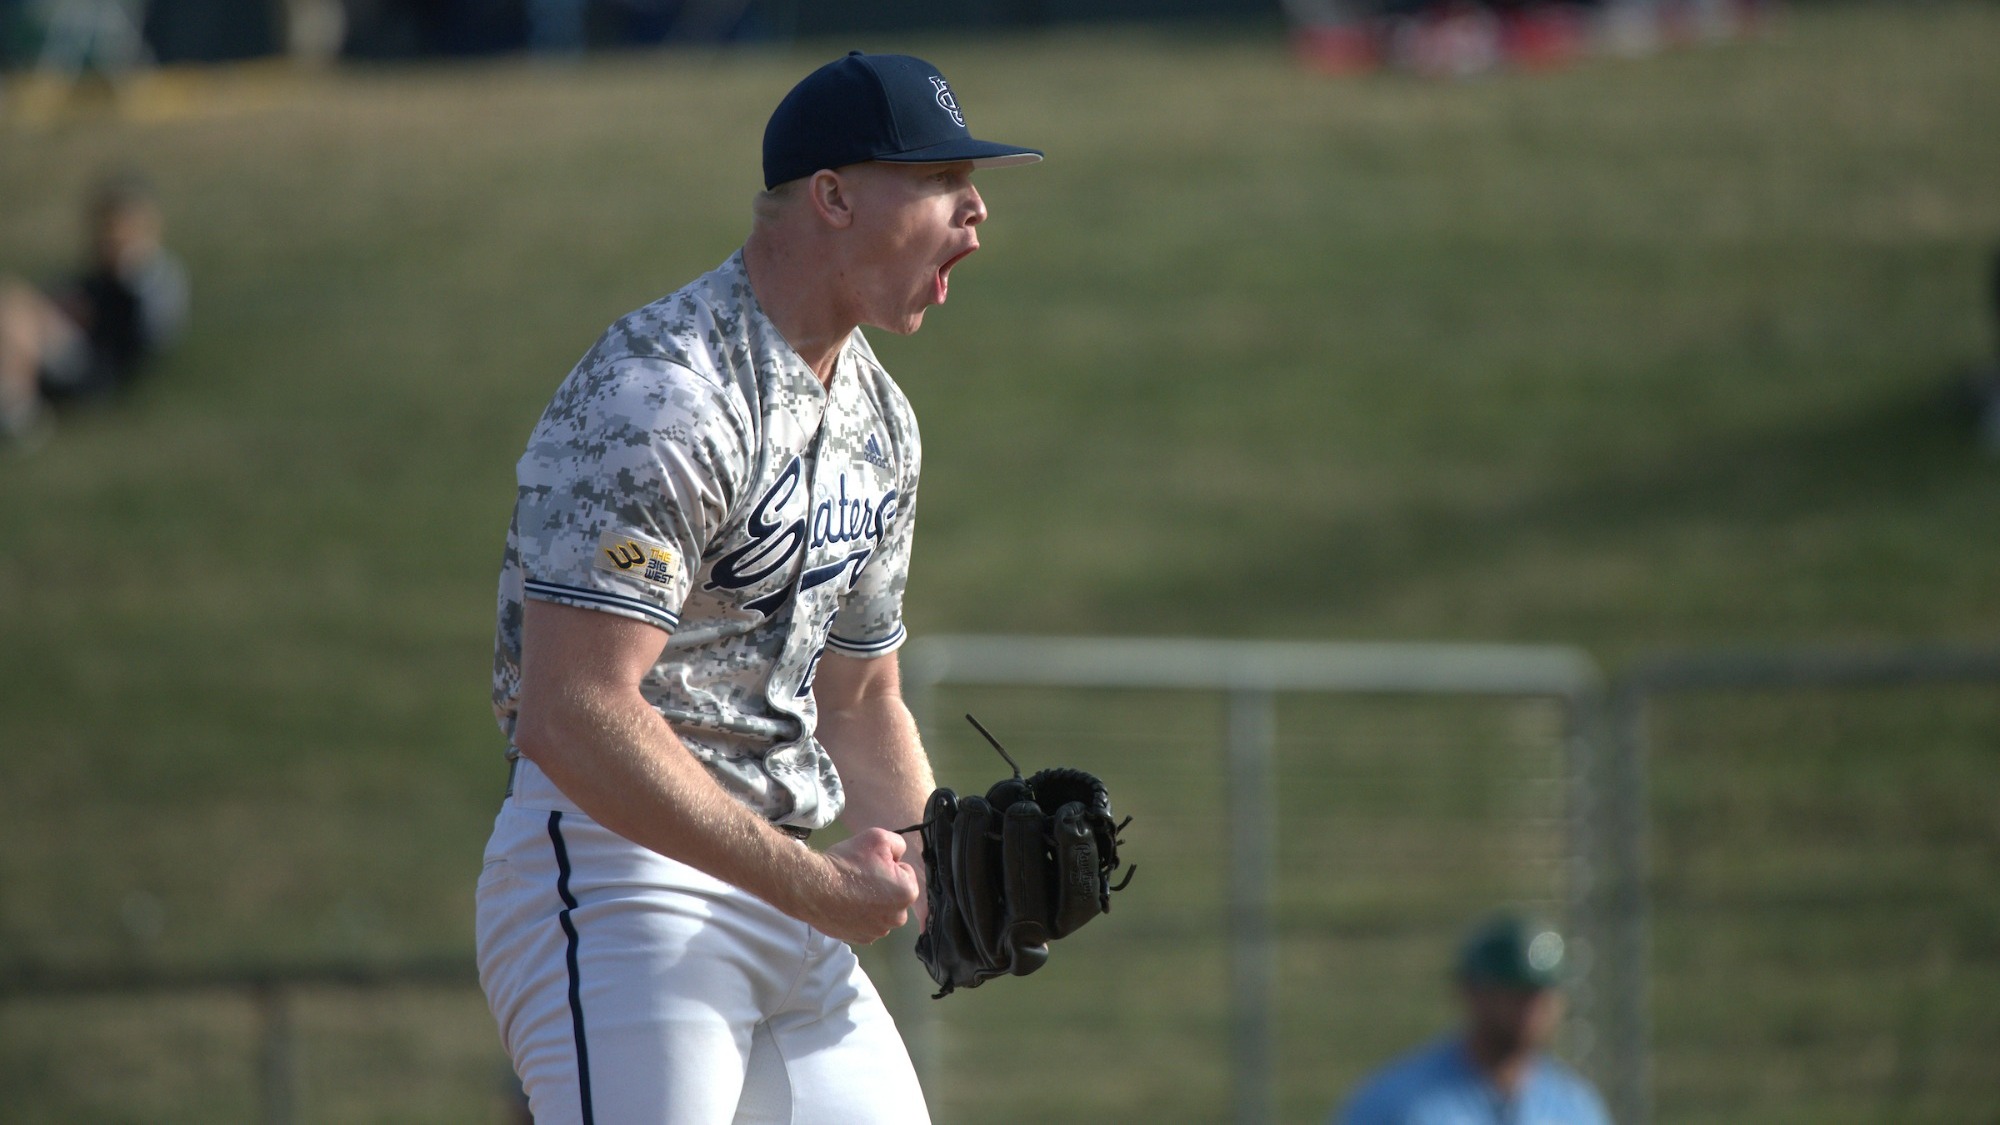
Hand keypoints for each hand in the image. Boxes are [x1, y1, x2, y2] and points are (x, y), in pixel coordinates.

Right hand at [810, 828, 920, 944]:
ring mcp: (878, 931)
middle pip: (894, 895)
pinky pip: (865, 923)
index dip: (887, 864)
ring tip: (850, 890)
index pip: (905, 872)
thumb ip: (898, 844)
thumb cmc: (848, 862)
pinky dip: (858, 915)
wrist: (813, 887)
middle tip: (860, 876)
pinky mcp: (860, 939)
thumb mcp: (879, 838)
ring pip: (880, 910)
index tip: (870, 864)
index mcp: (907, 893)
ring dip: (870, 902)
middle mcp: (897, 917)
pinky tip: (844, 904)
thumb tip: (898, 856)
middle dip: (882, 885)